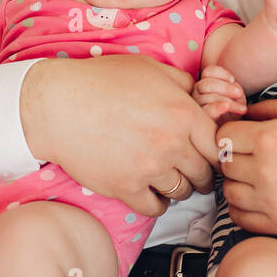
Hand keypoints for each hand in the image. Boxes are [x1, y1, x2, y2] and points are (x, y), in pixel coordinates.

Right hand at [20, 55, 220, 216]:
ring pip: (183, 192)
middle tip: (192, 169)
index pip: (218, 146)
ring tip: (169, 178)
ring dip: (180, 187)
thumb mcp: (150, 69)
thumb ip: (182, 83)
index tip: (208, 152)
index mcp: (183, 113)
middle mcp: (171, 143)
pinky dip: (157, 202)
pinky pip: (156, 207)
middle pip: (205, 173)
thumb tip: (203, 96)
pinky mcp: (126, 187)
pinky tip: (151, 190)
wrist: (58, 104)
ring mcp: (149, 168)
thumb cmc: (101, 80)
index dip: (215, 151)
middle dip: (201, 173)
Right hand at [193, 65, 246, 125]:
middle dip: (225, 88)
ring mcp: (197, 107)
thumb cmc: (234, 110)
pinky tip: (226, 107)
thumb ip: (232, 86)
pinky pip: (206, 110)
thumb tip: (233, 84)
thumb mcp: (236, 95)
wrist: (233, 130)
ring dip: (227, 101)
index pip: (208, 72)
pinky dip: (217, 107)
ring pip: (206, 97)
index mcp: (206, 84)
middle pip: (206, 84)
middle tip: (239, 94)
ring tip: (241, 108)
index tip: (233, 79)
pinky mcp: (201, 120)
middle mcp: (198, 94)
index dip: (221, 73)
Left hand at [215, 99, 276, 237]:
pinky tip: (262, 196)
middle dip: (234, 156)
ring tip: (259, 175)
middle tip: (252, 154)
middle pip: (224, 164)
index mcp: (271, 138)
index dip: (231, 133)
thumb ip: (269, 109)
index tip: (244, 135)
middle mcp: (266, 171)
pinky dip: (244, 207)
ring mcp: (273, 202)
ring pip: (229, 192)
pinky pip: (241, 218)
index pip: (222, 136)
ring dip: (238, 183)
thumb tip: (240, 114)